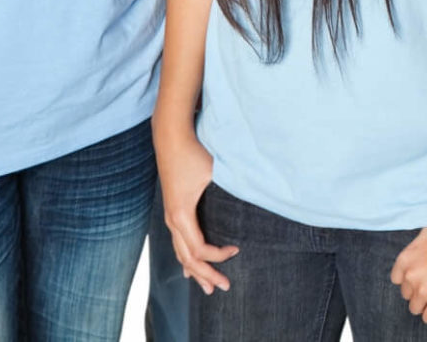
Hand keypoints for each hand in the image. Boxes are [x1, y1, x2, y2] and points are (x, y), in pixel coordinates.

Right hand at [155, 125, 238, 293]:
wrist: (170, 137)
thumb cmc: (194, 154)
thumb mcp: (215, 172)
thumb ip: (232, 187)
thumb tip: (258, 195)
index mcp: (182, 215)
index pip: (199, 249)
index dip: (218, 256)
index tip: (237, 251)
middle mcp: (172, 220)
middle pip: (187, 259)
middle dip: (206, 275)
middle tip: (225, 288)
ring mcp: (169, 216)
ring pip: (180, 254)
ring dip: (195, 271)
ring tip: (207, 288)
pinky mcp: (171, 211)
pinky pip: (176, 243)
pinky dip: (185, 259)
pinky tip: (189, 270)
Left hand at [391, 212, 426, 323]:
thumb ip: (423, 241)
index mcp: (407, 257)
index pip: (397, 279)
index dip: (410, 278)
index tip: (421, 277)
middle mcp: (411, 275)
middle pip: (406, 294)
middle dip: (418, 290)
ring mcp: (424, 290)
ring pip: (415, 308)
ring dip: (425, 303)